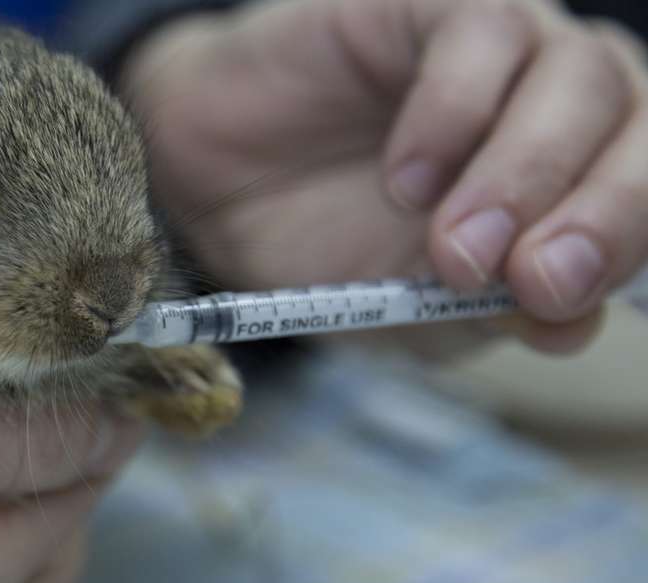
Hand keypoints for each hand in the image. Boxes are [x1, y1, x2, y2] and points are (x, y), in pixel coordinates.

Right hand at [121, 0, 647, 355]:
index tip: (550, 303)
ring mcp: (502, 49)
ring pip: (579, 78)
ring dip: (524, 176)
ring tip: (450, 248)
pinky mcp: (433, 3)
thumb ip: (484, 317)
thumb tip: (571, 323)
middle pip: (641, 130)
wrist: (205, 187)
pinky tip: (403, 177)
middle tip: (530, 280)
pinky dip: (453, 115)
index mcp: (570, 184)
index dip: (625, 244)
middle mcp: (556, 107)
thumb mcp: (406, 312)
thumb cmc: (315, 242)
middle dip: (604, 214)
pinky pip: (486, 34)